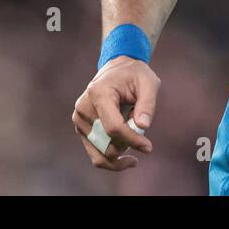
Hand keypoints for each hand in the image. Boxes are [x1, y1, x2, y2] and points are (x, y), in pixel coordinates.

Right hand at [72, 56, 159, 170]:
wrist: (117, 69)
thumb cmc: (135, 75)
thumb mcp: (149, 83)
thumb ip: (147, 104)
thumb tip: (143, 126)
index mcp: (99, 94)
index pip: (113, 127)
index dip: (132, 140)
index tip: (148, 147)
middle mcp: (84, 108)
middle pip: (106, 143)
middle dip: (128, 145)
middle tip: (143, 138)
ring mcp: (79, 120)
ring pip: (99, 155)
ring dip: (121, 154)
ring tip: (137, 144)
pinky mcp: (81, 129)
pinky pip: (95, 154)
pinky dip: (112, 159)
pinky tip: (128, 156)